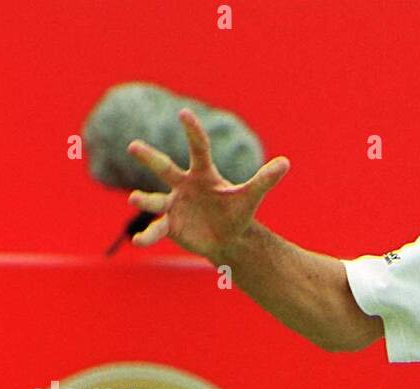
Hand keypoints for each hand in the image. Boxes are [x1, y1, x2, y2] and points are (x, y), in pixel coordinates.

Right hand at [126, 108, 289, 262]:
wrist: (227, 238)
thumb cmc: (236, 212)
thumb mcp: (250, 197)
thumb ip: (265, 180)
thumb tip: (286, 162)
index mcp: (203, 173)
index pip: (198, 149)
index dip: (192, 132)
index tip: (184, 114)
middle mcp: (183, 185)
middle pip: (165, 168)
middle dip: (149, 158)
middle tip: (133, 147)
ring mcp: (174, 204)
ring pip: (155, 200)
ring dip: (144, 200)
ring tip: (134, 198)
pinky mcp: (170, 225)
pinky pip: (156, 229)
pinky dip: (147, 236)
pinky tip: (137, 242)